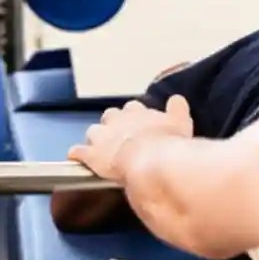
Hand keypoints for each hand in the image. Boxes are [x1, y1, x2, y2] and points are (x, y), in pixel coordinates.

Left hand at [69, 96, 193, 181]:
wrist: (150, 159)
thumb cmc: (167, 142)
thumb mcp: (181, 121)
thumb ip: (177, 108)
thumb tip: (176, 100)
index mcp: (138, 112)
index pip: (134, 108)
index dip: (135, 116)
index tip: (139, 123)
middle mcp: (118, 119)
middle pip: (111, 116)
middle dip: (113, 123)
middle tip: (121, 135)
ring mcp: (103, 136)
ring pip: (94, 131)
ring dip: (97, 137)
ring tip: (102, 148)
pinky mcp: (92, 154)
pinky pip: (78, 151)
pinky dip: (78, 153)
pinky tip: (77, 157)